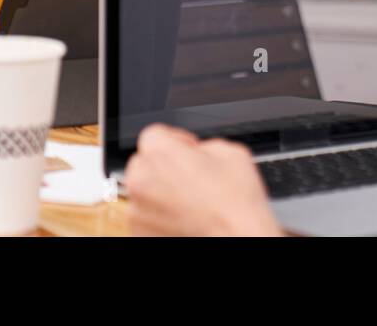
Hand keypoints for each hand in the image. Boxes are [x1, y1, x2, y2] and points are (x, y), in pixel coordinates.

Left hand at [125, 124, 284, 235]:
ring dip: (162, 193)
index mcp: (160, 155)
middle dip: (165, 167)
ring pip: (144, 192)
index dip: (176, 141)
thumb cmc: (235, 205)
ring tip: (191, 202)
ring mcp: (138, 212)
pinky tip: (185, 218)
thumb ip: (203, 145)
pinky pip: (147, 217)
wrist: (237, 240)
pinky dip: (161, 217)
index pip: (154, 135)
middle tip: (191, 178)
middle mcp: (141, 182)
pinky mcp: (141, 234)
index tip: (187, 151)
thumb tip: (197, 153)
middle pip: (144, 163)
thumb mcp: (230, 152)